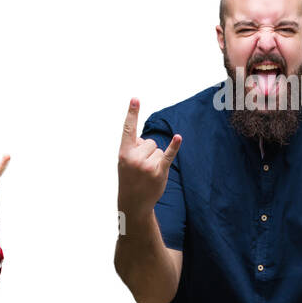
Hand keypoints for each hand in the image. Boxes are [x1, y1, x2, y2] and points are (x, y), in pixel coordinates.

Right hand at [118, 98, 180, 213]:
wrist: (133, 203)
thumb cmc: (129, 180)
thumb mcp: (124, 163)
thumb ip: (133, 148)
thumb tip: (145, 139)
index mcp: (124, 153)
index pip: (128, 130)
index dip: (132, 113)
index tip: (135, 99)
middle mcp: (134, 158)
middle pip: (149, 141)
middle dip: (147, 151)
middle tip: (140, 168)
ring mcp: (147, 165)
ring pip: (158, 149)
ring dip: (155, 158)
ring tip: (147, 173)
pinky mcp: (159, 171)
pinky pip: (168, 154)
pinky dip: (174, 146)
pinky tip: (178, 138)